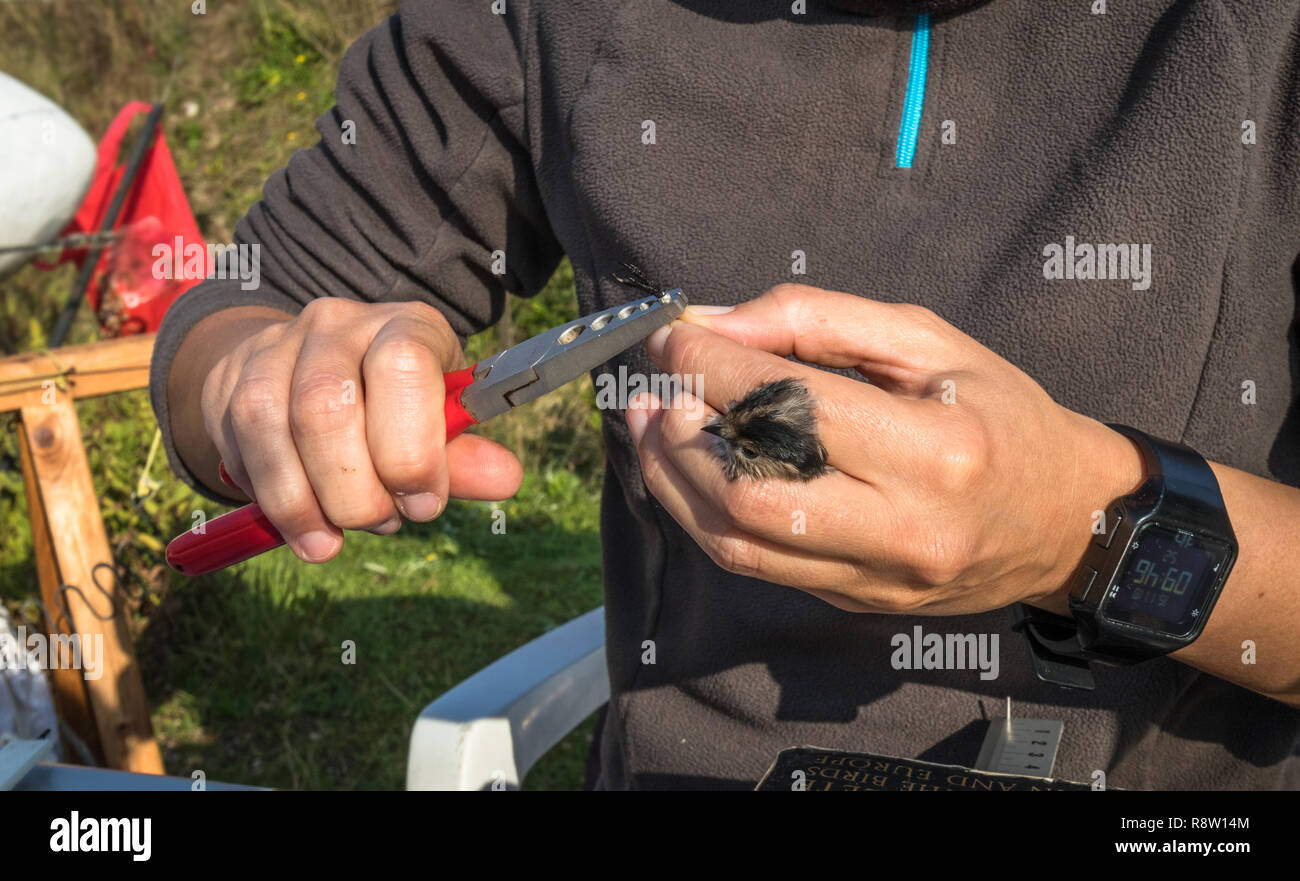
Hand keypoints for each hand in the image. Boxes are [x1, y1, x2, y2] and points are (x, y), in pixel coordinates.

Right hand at [193, 298, 521, 562]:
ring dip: (304, 504)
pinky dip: (271, 500)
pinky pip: (239, 445)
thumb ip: (464, 456)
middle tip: (381, 522)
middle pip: (326, 406)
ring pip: (270, 425)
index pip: (403, 366)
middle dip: (354, 491)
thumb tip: (506, 480)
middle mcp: (338, 325)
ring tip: (334, 539)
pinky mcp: (231, 379)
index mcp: (405, 325)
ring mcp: (277, 347)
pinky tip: (301, 525)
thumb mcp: (438, 422)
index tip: (423, 503)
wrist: (312, 368)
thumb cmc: (394, 404)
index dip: (410, 448)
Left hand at [625, 284, 1142, 614]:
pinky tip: (684, 469)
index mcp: (935, 451)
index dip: (712, 369)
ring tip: (646, 425)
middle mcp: (902, 528)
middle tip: (652, 388)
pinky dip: (703, 515)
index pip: (791, 409)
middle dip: (678, 435)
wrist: (1066, 522)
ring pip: (736, 542)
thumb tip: (716, 323)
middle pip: (749, 493)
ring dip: (671, 481)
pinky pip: (752, 566)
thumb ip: (818, 320)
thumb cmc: (1001, 416)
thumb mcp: (929, 340)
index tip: (672, 338)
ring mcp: (873, 578)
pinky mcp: (852, 601)